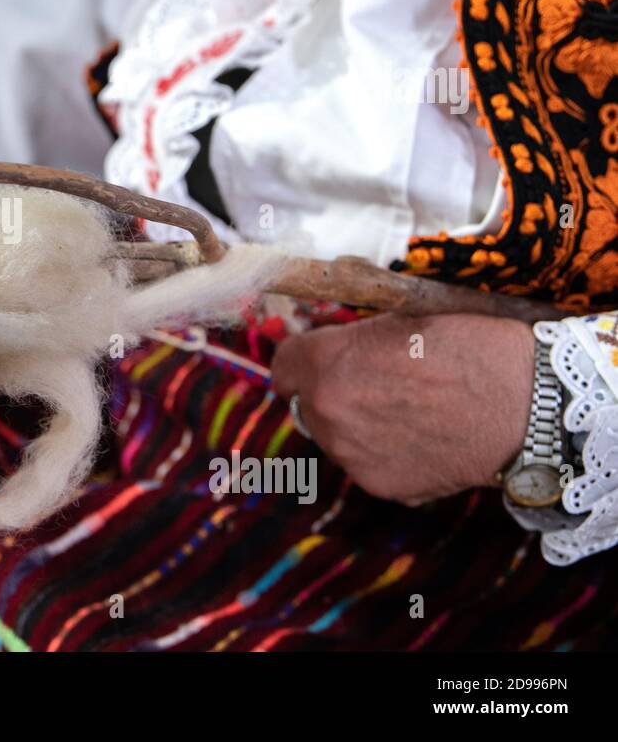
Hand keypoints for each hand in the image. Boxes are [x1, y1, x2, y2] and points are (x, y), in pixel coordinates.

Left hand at [270, 312, 533, 505]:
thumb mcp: (399, 321)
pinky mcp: (379, 486)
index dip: (302, 362)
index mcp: (325, 364)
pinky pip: (366, 465)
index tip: (315, 363)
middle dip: (330, 394)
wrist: (524, 403)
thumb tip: (331, 347)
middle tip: (373, 385)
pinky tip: (421, 438)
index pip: (282, 367)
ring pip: (335, 438)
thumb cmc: (468, 347)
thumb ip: (351, 341)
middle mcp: (327, 412)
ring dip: (355, 426)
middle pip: (308, 404)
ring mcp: (351, 454)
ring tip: (406, 412)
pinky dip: (384, 454)